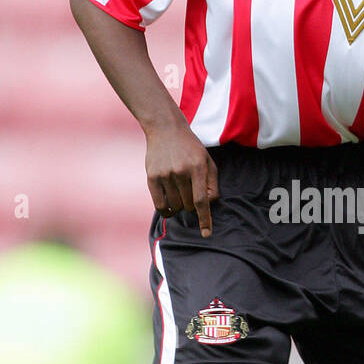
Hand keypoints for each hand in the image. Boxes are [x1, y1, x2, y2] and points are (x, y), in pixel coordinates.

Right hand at [144, 117, 218, 236]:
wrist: (166, 129)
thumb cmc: (190, 147)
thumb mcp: (207, 160)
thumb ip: (211, 183)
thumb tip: (209, 204)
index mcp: (197, 167)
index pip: (201, 200)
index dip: (204, 219)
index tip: (207, 234)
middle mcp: (180, 172)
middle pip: (188, 205)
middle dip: (192, 205)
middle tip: (190, 192)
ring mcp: (165, 175)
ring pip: (175, 206)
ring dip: (180, 205)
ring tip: (179, 191)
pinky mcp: (152, 177)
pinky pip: (160, 205)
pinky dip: (167, 210)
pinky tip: (170, 205)